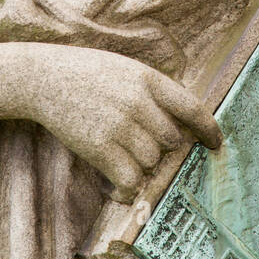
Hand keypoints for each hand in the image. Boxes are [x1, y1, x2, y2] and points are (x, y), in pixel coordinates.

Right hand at [18, 45, 220, 199]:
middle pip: (172, 141)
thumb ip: (153, 91)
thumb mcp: (126, 69)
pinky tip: (120, 188)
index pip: (192, 108)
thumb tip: (181, 123)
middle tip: (146, 149)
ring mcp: (119, 126)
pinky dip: (129, 189)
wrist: (43, 78)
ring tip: (125, 161)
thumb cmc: (86, 73)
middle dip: (164, 150)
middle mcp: (138, 103)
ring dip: (144, 167)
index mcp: (148, 79)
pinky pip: (130, 179)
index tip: (215, 144)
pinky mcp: (99, 148)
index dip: (208, 129)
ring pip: (152, 161)